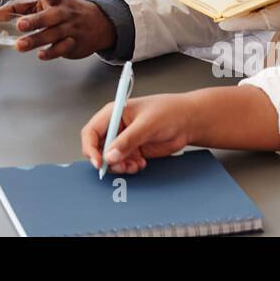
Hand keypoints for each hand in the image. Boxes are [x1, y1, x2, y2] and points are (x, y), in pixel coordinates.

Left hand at [0, 0, 114, 59]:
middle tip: (20, 24)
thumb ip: (20, 8)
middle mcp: (65, 11)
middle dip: (35, 20)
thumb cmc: (64, 11)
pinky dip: (51, 52)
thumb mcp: (46, 3)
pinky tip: (41, 54)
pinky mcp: (74, 43)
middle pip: (51, 15)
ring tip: (20, 45)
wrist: (98, 24)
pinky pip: (62, 48)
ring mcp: (71, 28)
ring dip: (36, 40)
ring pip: (54, 34)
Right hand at [80, 93, 196, 174]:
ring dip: (120, 166)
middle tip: (121, 166)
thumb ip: (128, 141)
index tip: (99, 162)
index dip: (90, 148)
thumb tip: (110, 156)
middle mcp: (116, 127)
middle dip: (106, 161)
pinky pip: (123, 163)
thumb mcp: (147, 125)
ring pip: (110, 159)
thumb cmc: (169, 112)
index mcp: (114, 113)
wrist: (188, 121)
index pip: (91, 132)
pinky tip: (141, 163)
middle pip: (98, 148)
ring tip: (134, 165)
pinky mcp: (134, 150)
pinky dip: (129, 167)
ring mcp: (125, 140)